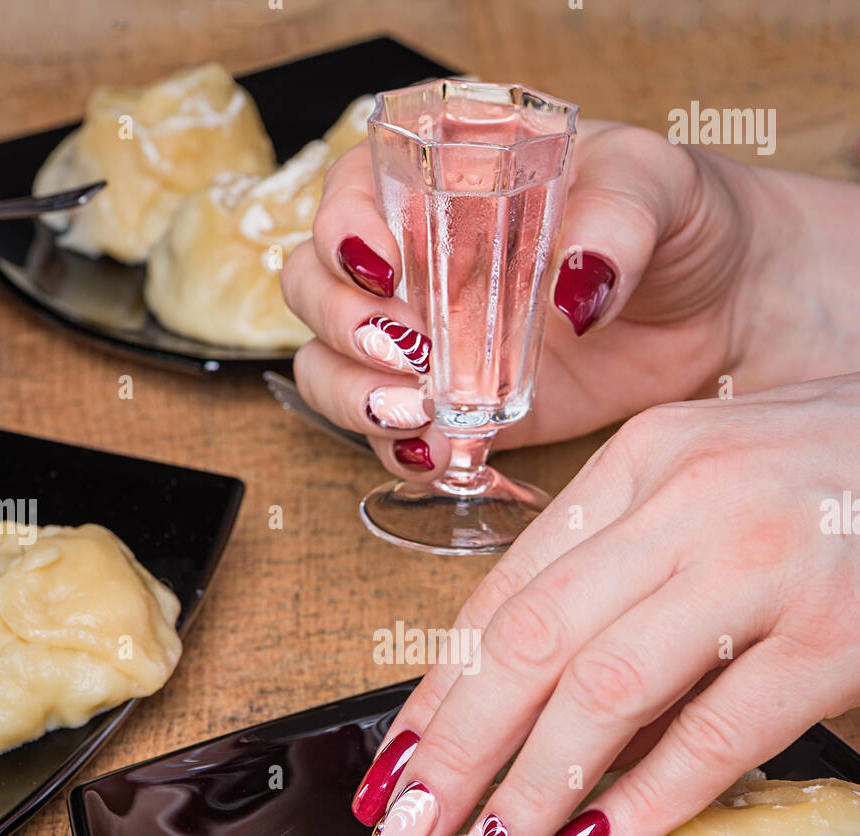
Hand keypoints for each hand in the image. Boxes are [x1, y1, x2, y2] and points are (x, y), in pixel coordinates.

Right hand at [281, 120, 771, 481]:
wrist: (722, 309)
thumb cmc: (682, 222)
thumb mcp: (660, 188)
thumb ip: (618, 220)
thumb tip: (572, 286)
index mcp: (445, 179)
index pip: (350, 191)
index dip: (343, 230)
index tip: (381, 265)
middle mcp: (418, 259)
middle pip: (316, 286)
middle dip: (341, 324)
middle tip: (406, 349)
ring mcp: (430, 341)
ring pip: (333, 367)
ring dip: (354, 396)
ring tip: (417, 413)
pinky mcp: (456, 409)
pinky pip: (393, 435)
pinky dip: (400, 450)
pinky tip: (440, 452)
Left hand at [350, 376, 859, 835]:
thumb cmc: (833, 481)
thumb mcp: (707, 496)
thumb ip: (621, 580)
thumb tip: (526, 710)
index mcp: (644, 462)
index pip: (507, 593)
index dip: (438, 693)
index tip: (394, 769)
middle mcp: (690, 499)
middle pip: (531, 643)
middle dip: (455, 755)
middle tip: (405, 835)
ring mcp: (765, 563)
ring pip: (604, 692)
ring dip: (529, 791)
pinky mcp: (836, 632)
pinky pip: (714, 734)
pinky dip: (644, 801)